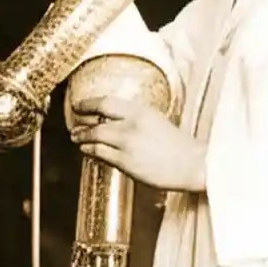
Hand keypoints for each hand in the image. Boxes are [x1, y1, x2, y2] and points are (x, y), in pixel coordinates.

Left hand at [70, 96, 206, 192]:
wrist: (193, 164)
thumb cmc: (178, 145)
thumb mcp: (156, 121)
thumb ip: (136, 119)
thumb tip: (115, 120)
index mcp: (141, 111)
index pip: (106, 102)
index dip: (88, 103)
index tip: (79, 105)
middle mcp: (131, 125)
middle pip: (96, 122)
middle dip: (81, 125)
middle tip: (74, 127)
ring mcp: (127, 144)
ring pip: (95, 139)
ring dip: (83, 139)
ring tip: (77, 139)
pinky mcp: (125, 163)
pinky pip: (101, 155)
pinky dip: (91, 152)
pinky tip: (88, 152)